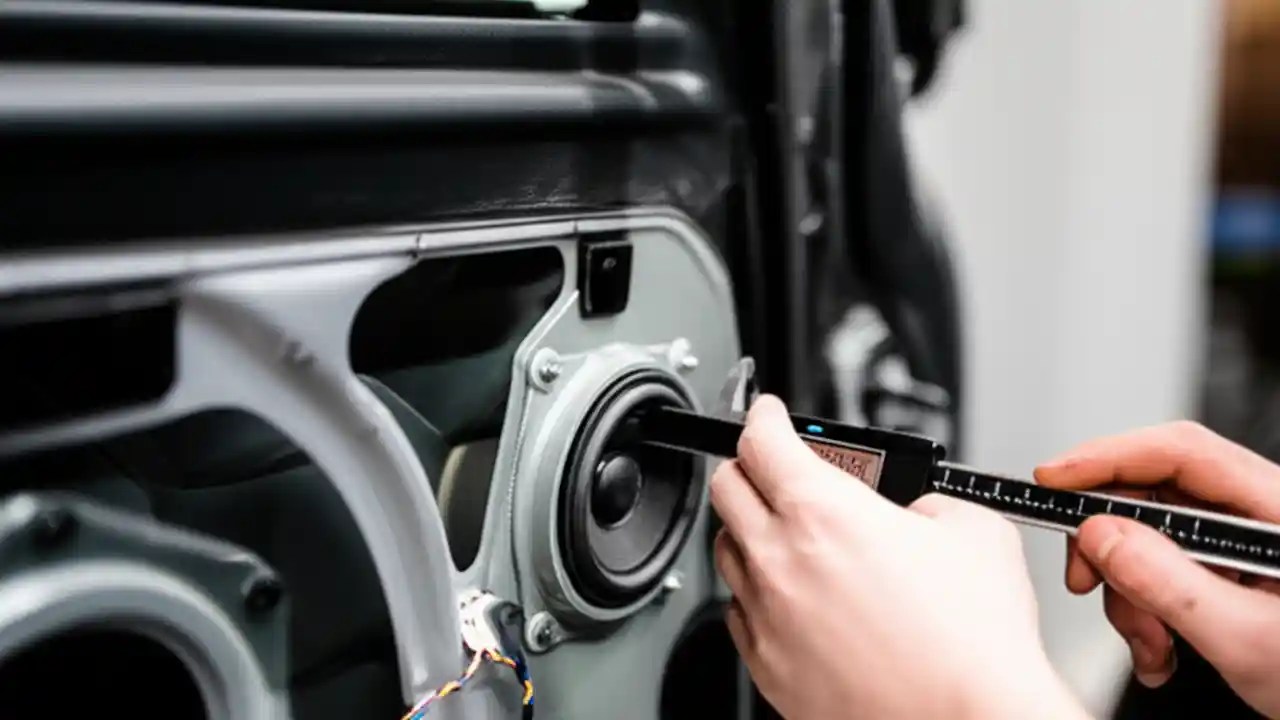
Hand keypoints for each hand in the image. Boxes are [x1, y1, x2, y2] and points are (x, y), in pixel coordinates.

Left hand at [711, 395, 1087, 719]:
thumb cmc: (973, 644)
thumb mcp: (973, 530)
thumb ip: (928, 502)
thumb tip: (915, 511)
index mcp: (823, 512)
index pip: (762, 439)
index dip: (763, 415)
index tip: (766, 414)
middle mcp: (780, 560)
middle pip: (727, 488)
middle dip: (747, 464)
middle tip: (770, 466)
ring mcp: (767, 615)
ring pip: (726, 550)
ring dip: (748, 530)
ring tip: (785, 534)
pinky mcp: (766, 664)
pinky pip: (738, 612)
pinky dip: (756, 594)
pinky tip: (789, 596)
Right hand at [1037, 421, 1279, 716]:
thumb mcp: (1248, 639)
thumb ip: (1170, 583)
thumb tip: (1102, 534)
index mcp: (1279, 508)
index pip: (1181, 452)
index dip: (1109, 457)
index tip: (1054, 479)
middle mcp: (1260, 512)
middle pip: (1156, 492)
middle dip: (1111, 543)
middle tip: (1085, 579)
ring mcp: (1244, 540)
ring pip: (1152, 535)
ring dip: (1129, 590)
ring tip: (1148, 644)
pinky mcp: (1231, 567)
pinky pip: (1166, 566)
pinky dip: (1147, 606)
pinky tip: (1161, 647)